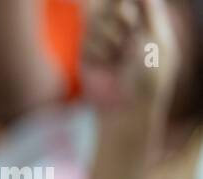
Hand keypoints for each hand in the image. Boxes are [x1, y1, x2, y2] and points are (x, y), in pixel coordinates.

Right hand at [81, 0, 179, 115]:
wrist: (125, 105)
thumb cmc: (148, 73)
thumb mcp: (156, 39)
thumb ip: (151, 11)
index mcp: (143, 21)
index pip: (125, 1)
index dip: (118, 0)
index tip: (119, 1)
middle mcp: (122, 27)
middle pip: (109, 7)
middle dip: (117, 19)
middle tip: (129, 39)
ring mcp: (103, 40)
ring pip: (95, 23)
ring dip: (109, 41)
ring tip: (118, 60)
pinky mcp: (86, 54)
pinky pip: (85, 42)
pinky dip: (97, 54)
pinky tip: (106, 67)